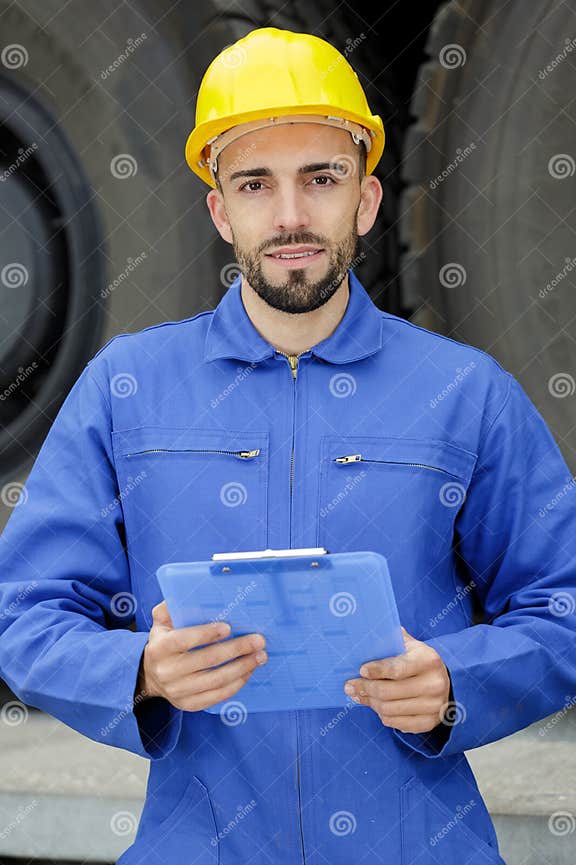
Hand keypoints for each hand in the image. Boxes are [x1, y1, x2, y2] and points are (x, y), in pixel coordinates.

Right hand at [136, 601, 267, 710]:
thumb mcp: (161, 623)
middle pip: (207, 660)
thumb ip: (170, 608)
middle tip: (258, 640)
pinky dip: (236, 684)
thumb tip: (187, 593)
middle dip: (236, 649)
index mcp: (160, 648)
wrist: (150, 676)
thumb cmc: (164, 643)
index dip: (206, 634)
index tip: (228, 627)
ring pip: (216, 680)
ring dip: (242, 667)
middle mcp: (167, 671)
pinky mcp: (189, 704)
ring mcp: (178, 691)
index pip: (184, 640)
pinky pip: (216, 696)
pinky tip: (248, 672)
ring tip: (260, 656)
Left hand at [344, 626, 451, 733]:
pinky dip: (383, 716)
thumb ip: (392, 641)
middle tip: (350, 686)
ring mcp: (433, 706)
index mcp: (428, 660)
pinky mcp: (429, 723)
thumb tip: (366, 638)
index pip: (397, 669)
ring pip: (390, 709)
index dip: (377, 671)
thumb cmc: (419, 661)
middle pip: (388, 692)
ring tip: (360, 695)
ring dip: (371, 703)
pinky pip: (397, 723)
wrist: (444, 683)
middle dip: (365, 688)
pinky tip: (376, 706)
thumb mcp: (411, 646)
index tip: (361, 670)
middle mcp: (434, 684)